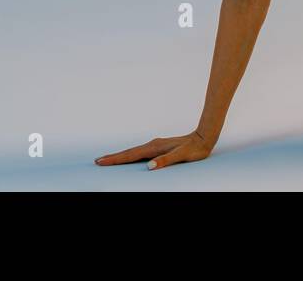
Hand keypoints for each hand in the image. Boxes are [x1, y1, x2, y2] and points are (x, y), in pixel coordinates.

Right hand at [94, 130, 212, 169]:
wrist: (204, 137)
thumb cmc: (194, 149)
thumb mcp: (181, 156)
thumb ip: (166, 161)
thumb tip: (150, 166)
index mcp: (155, 148)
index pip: (131, 155)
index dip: (116, 159)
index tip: (101, 161)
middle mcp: (153, 145)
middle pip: (129, 152)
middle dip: (113, 157)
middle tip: (98, 161)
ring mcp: (155, 145)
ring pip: (134, 152)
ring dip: (121, 156)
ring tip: (108, 159)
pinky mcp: (159, 147)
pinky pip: (140, 152)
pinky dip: (131, 155)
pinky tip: (129, 158)